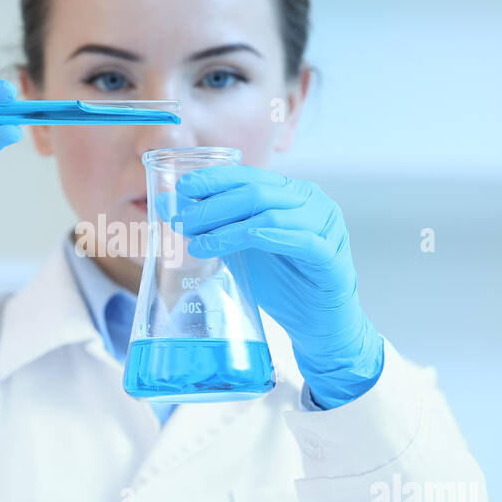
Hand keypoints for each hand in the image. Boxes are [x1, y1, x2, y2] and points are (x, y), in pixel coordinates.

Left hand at [170, 164, 383, 407]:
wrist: (318, 324)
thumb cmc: (283, 283)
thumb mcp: (241, 251)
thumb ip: (212, 228)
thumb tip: (168, 206)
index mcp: (291, 194)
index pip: (250, 176)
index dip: (215, 179)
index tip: (183, 187)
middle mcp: (312, 202)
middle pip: (256, 192)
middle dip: (213, 206)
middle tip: (182, 221)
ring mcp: (326, 227)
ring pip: (273, 215)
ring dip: (230, 227)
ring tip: (198, 243)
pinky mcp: (333, 256)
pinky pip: (302, 241)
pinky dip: (269, 239)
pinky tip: (241, 244)